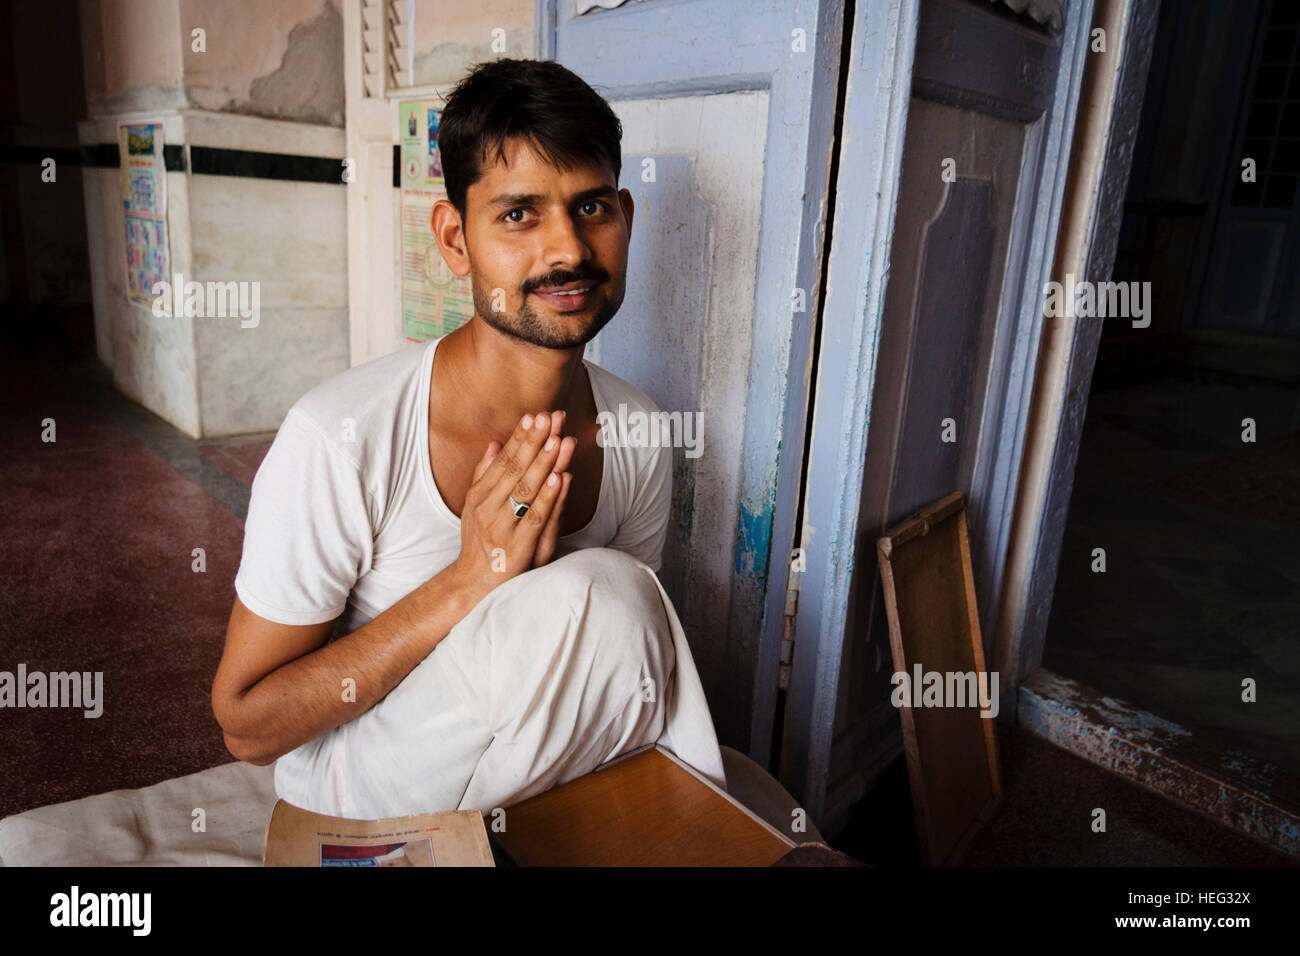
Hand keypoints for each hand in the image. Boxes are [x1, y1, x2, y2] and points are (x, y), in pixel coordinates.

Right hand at [450, 410, 574, 600]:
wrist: (474, 586)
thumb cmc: (480, 544)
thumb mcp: (474, 508)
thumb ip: (484, 476)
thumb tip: (494, 444)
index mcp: (479, 497)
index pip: (503, 461)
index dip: (520, 438)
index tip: (535, 416)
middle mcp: (487, 509)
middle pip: (515, 470)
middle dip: (535, 442)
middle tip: (551, 418)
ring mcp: (502, 528)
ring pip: (526, 491)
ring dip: (545, 464)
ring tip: (559, 440)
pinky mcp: (519, 548)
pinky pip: (536, 518)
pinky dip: (548, 497)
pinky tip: (560, 478)